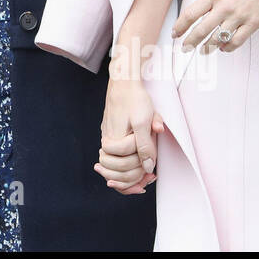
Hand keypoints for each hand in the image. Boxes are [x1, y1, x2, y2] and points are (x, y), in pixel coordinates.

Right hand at [95, 77, 162, 194]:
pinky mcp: (111, 135)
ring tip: (144, 178)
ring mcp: (107, 138)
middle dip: (133, 176)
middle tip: (150, 176)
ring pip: (113, 167)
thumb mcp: (143, 121)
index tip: (151, 173)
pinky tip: (137, 168)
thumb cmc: (135, 99)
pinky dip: (124, 168)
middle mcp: (107, 141)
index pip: (124, 164)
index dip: (138, 169)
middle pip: (115, 170)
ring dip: (128, 175)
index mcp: (113, 139)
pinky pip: (115, 158)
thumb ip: (145, 146)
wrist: (124, 81)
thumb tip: (147, 167)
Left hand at [173, 0, 258, 53]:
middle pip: (201, 30)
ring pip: (217, 38)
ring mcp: (239, 16)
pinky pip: (236, 41)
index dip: (180, 26)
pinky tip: (224, 47)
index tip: (176, 32)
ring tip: (204, 50)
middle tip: (185, 47)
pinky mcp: (253, 23)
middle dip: (190, 41)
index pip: (190, 13)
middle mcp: (225, 6)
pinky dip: (227, 47)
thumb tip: (206, 8)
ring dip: (208, 47)